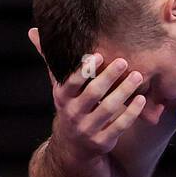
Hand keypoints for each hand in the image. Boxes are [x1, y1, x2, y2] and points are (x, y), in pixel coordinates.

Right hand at [28, 28, 156, 161]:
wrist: (73, 145)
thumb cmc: (71, 105)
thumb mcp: (59, 86)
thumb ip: (51, 60)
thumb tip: (33, 31)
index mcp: (62, 97)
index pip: (71, 82)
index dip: (84, 70)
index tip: (99, 55)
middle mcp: (73, 114)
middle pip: (93, 94)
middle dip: (109, 77)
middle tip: (124, 61)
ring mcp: (88, 129)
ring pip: (108, 109)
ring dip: (124, 91)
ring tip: (138, 76)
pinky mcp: (102, 141)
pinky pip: (120, 126)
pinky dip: (132, 112)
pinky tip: (142, 99)